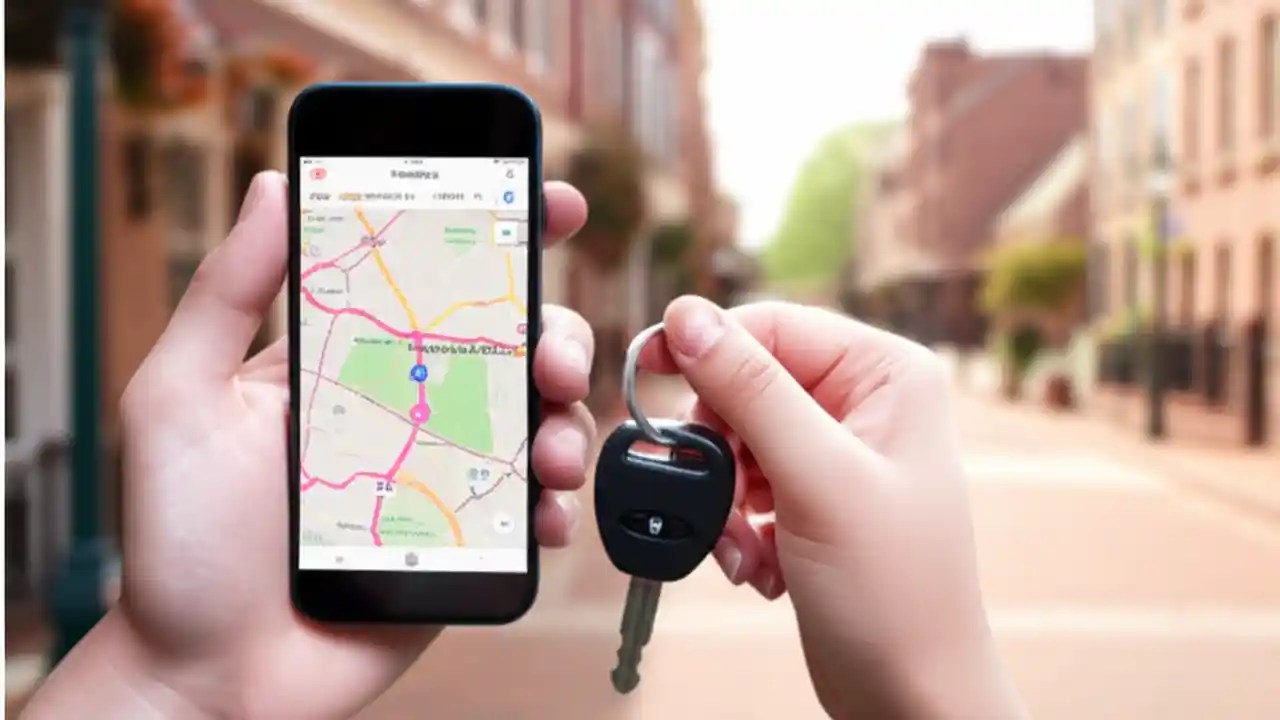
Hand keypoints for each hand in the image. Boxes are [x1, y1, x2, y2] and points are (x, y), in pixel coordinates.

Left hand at [25, 173, 595, 719]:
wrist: (213, 676)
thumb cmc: (181, 541)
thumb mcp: (180, 399)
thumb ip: (227, 294)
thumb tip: (275, 187)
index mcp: (350, 359)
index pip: (433, 276)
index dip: (501, 233)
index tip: (553, 205)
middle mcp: (409, 406)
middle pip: (511, 344)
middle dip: (557, 334)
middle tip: (554, 360)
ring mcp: (446, 474)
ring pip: (541, 421)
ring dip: (569, 422)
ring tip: (551, 455)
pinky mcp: (470, 542)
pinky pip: (537, 509)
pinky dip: (558, 505)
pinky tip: (542, 515)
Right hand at [640, 297, 1024, 719]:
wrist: (910, 702)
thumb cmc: (894, 595)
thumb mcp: (817, 481)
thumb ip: (751, 392)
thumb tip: (688, 316)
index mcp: (887, 374)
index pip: (773, 327)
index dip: (707, 348)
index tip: (645, 372)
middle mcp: (866, 403)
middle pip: (747, 385)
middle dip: (720, 448)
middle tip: (721, 498)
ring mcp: (838, 455)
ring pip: (738, 441)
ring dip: (725, 499)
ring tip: (747, 550)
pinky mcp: (814, 502)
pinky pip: (745, 487)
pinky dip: (737, 527)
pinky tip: (761, 567)